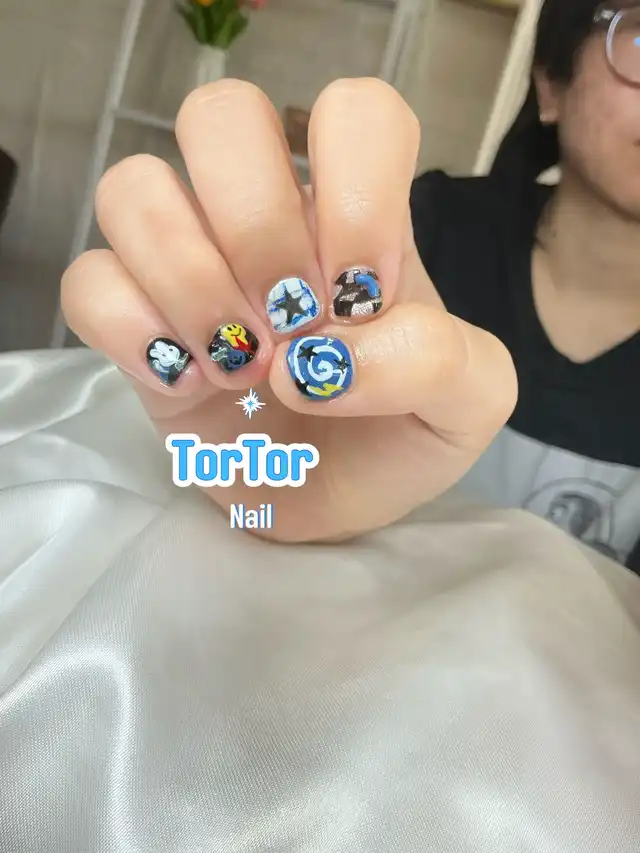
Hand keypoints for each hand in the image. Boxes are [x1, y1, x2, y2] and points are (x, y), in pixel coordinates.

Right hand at [61, 78, 516, 542]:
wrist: (327, 501)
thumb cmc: (398, 437)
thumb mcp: (468, 406)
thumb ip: (439, 361)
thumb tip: (322, 354)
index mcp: (356, 214)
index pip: (354, 112)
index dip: (357, 189)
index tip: (361, 296)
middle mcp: (265, 217)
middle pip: (221, 116)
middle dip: (257, 226)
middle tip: (290, 322)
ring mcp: (190, 261)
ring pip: (135, 189)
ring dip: (190, 283)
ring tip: (238, 369)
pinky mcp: (136, 321)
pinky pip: (89, 281)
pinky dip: (133, 333)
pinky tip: (186, 383)